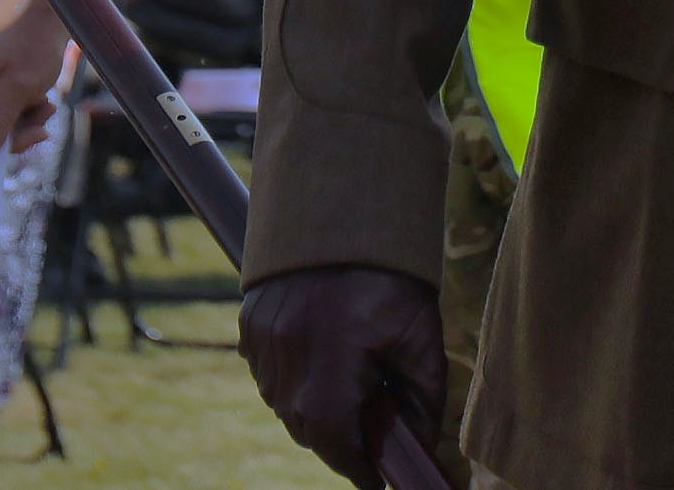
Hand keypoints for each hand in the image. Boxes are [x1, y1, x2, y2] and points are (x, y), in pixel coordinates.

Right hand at [0, 0, 66, 159]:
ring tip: (47, 110)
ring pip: (3, 125)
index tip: (5, 155)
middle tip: (40, 132)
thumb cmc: (36, 48)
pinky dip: (31, 114)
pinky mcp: (4, 91)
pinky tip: (46, 106)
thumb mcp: (20, 87)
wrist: (56, 23)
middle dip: (14, 134)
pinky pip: (13, 115)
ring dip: (28, 124)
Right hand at [239, 265, 444, 489]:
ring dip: (314, 406)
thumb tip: (420, 446)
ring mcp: (263, 341)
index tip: (378, 478)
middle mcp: (288, 356)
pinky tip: (323, 355)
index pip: (336, 441)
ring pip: (285, 403)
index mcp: (331, 359)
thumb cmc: (393, 274)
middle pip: (309, 427)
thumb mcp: (420, 332)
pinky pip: (270, 372)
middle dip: (340, 437)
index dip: (359, 467)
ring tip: (349, 383)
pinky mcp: (250, 325)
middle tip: (370, 429)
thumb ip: (423, 396)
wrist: (348, 210)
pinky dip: (294, 377)